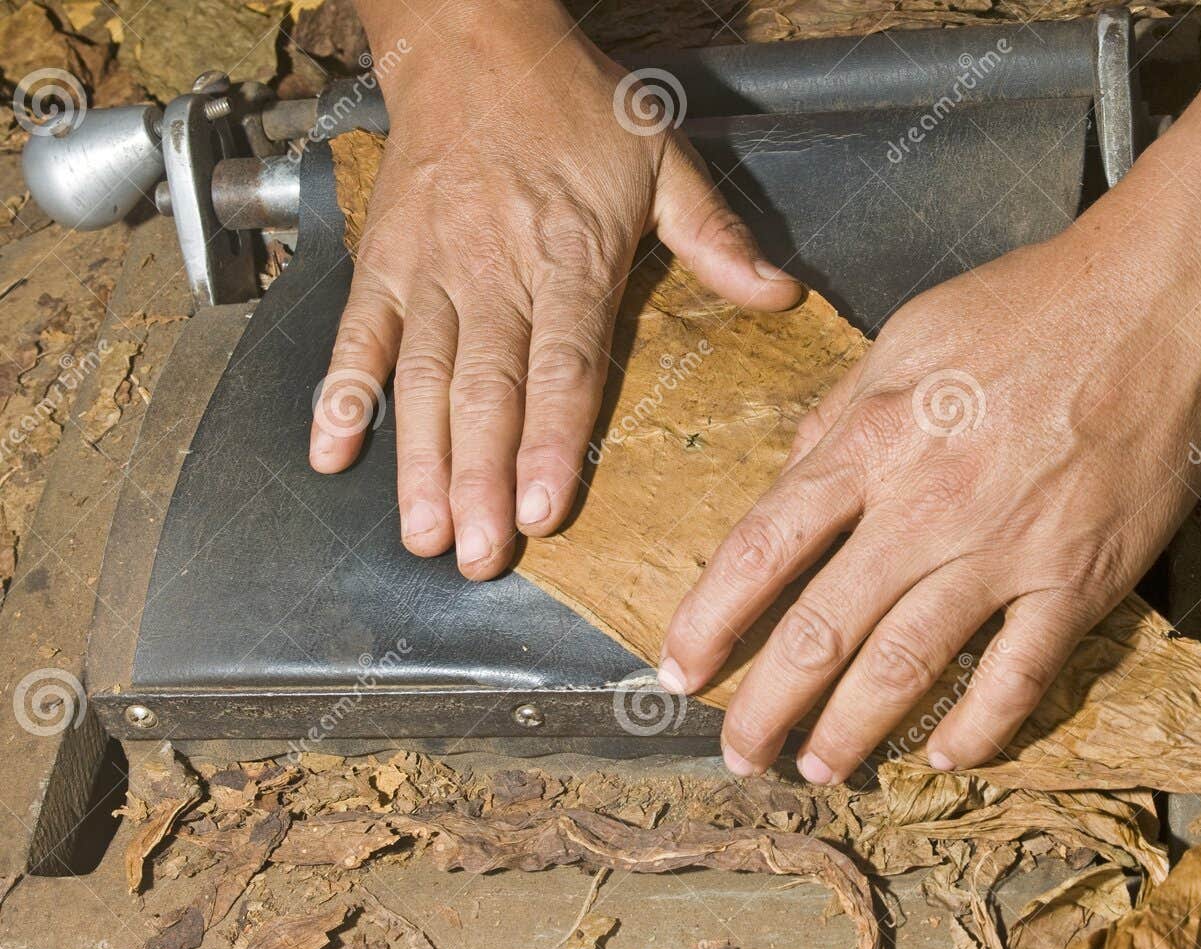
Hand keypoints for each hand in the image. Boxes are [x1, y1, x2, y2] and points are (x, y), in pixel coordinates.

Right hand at [311, 0, 800, 577]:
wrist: (472, 37)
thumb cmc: (573, 102)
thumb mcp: (662, 155)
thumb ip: (715, 237)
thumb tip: (781, 297)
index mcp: (571, 255)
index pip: (563, 364)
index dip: (549, 440)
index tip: (540, 509)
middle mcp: (495, 270)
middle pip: (488, 389)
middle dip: (479, 479)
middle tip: (479, 557)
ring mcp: (431, 269)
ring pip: (424, 378)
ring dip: (419, 461)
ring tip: (422, 534)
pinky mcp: (384, 261)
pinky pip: (358, 335)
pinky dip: (340, 395)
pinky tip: (330, 454)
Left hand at [658, 171, 1200, 783]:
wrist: (1161, 300)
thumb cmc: (1031, 306)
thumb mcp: (907, 336)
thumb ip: (840, 414)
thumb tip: (789, 476)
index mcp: (872, 440)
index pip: (763, 549)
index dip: (711, 620)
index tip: (679, 671)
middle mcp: (924, 507)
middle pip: (821, 630)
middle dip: (767, 707)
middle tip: (739, 754)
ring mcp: (1003, 550)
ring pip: (906, 667)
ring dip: (851, 732)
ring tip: (818, 771)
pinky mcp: (1078, 580)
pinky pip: (1018, 676)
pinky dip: (979, 728)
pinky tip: (943, 757)